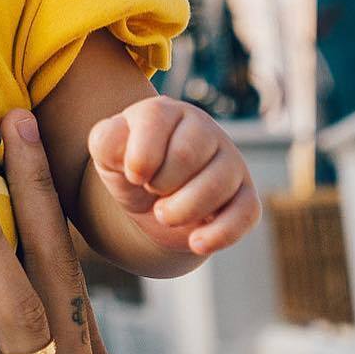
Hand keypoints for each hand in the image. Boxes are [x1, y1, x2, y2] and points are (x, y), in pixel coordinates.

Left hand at [88, 97, 259, 256]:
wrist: (152, 202)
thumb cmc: (130, 168)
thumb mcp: (107, 153)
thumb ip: (107, 142)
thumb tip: (129, 156)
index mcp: (166, 111)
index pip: (155, 120)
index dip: (139, 157)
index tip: (133, 175)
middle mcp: (203, 129)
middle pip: (186, 154)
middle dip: (160, 183)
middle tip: (151, 191)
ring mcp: (230, 161)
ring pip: (217, 184)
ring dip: (183, 210)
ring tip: (164, 214)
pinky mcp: (247, 194)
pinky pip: (246, 213)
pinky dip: (219, 234)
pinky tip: (195, 242)